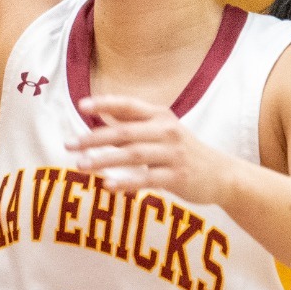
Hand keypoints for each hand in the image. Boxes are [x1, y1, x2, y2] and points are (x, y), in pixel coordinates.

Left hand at [65, 95, 239, 200]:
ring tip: (80, 166)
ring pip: (132, 155)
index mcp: (160, 116)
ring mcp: (173, 154)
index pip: (128, 105)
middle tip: (69, 145)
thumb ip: (133, 123)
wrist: (222, 174)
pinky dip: (126, 183)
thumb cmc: (183, 151)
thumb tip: (100, 113)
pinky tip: (107, 186)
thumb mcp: (162, 130)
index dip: (105, 103)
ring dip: (104, 160)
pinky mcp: (177, 177)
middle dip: (94, 138)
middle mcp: (166, 131)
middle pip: (125, 132)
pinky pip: (147, 179)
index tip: (81, 106)